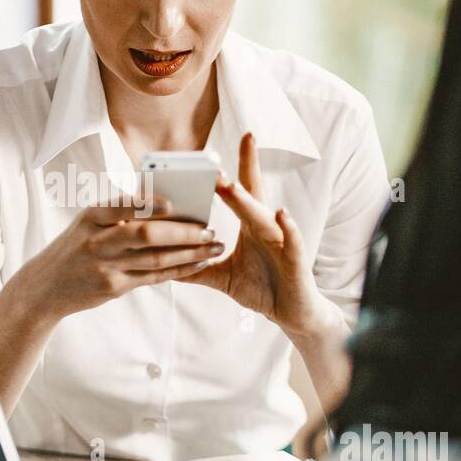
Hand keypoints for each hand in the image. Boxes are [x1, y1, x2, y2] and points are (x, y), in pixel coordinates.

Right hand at [25, 198, 224, 319]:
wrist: (45, 287)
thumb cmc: (74, 247)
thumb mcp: (87, 223)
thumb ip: (118, 213)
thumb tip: (161, 200)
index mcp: (92, 216)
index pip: (123, 206)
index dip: (149, 205)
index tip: (174, 203)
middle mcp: (97, 241)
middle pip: (146, 235)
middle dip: (182, 232)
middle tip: (208, 229)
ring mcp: (105, 266)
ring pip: (155, 259)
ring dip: (189, 253)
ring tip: (212, 247)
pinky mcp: (113, 287)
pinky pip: (152, 278)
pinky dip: (178, 270)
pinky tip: (197, 264)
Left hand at [183, 132, 338, 340]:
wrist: (290, 313)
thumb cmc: (261, 288)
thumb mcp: (222, 277)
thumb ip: (197, 267)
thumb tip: (165, 264)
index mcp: (250, 226)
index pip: (240, 192)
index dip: (235, 168)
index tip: (223, 147)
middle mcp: (266, 227)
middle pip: (249, 198)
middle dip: (232, 181)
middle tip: (212, 165)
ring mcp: (282, 241)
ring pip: (263, 217)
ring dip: (248, 203)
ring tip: (233, 188)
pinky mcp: (295, 259)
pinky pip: (292, 241)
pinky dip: (288, 228)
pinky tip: (282, 214)